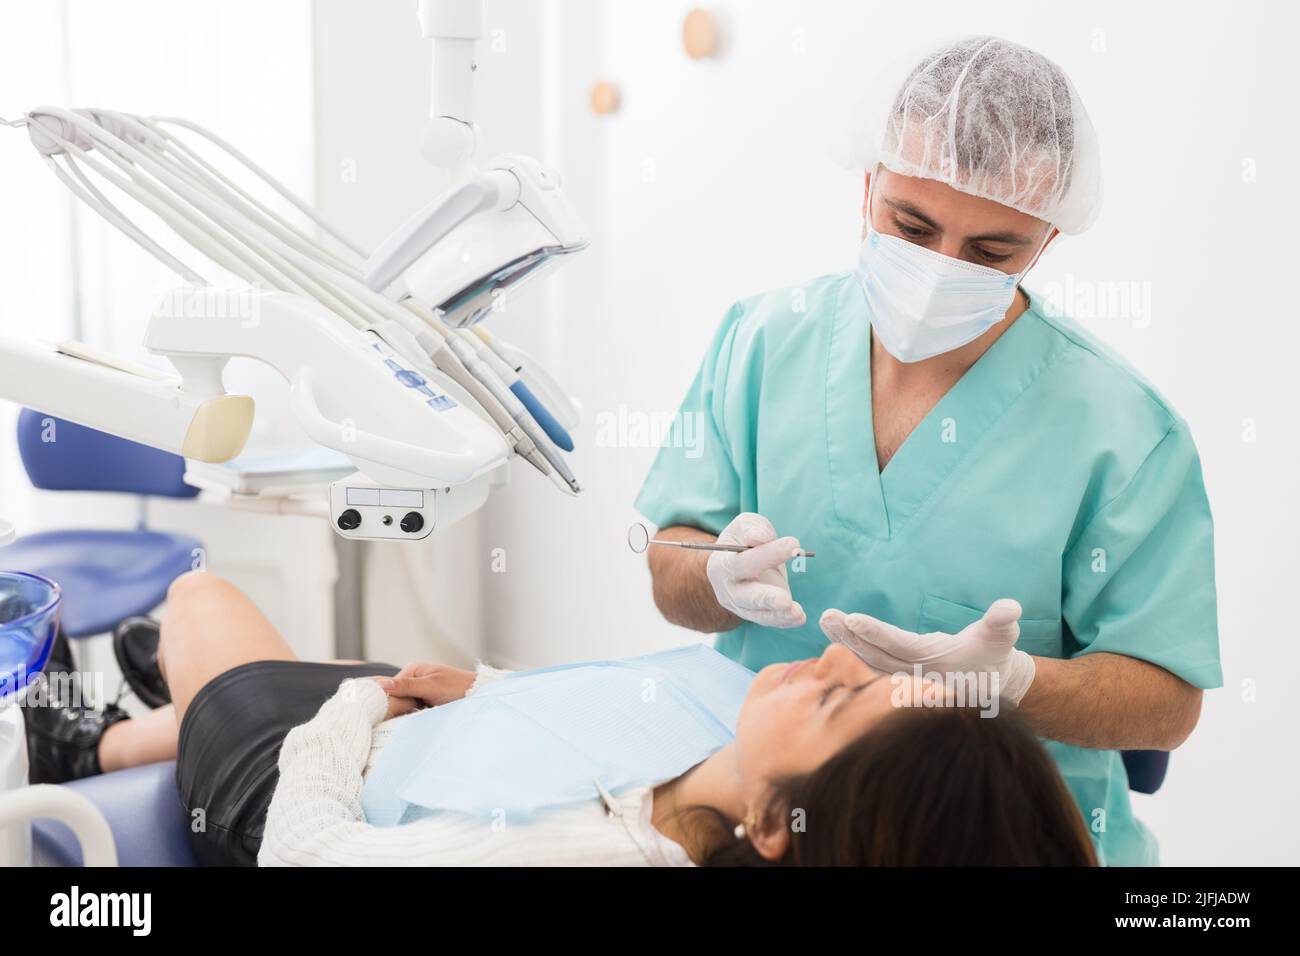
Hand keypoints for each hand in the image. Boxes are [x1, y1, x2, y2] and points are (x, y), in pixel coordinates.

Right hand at [374, 663, 475, 708]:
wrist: (478, 695)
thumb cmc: (457, 687)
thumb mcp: (430, 686)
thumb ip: (406, 686)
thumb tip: (380, 684)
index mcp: (413, 670)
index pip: (390, 687)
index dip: (389, 700)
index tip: (387, 712)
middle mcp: (415, 679)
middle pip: (396, 697)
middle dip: (398, 707)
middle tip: (402, 716)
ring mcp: (420, 692)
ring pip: (404, 705)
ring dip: (406, 713)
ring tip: (410, 718)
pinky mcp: (426, 703)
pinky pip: (413, 711)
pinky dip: (413, 716)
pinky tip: (415, 721)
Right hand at [706, 513, 806, 627]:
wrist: (740, 563)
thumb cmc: (744, 540)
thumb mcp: (745, 526)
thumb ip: (750, 529)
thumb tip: (759, 538)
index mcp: (722, 565)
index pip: (744, 561)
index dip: (768, 553)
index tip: (794, 544)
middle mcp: (729, 589)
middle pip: (747, 596)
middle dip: (766, 598)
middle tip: (786, 600)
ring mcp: (742, 606)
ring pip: (759, 614)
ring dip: (779, 615)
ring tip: (797, 613)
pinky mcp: (757, 614)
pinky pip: (770, 620)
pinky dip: (785, 621)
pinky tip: (799, 617)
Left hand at [819, 598, 1035, 704]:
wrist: (993, 684)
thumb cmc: (995, 656)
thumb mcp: (1003, 637)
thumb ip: (1003, 621)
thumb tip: (1010, 607)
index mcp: (934, 661)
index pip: (899, 645)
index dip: (876, 633)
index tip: (852, 619)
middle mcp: (914, 671)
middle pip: (876, 654)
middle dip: (851, 635)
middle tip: (827, 616)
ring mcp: (905, 675)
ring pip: (869, 659)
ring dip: (846, 640)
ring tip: (825, 620)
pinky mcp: (900, 673)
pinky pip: (870, 664)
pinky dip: (852, 650)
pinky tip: (835, 635)